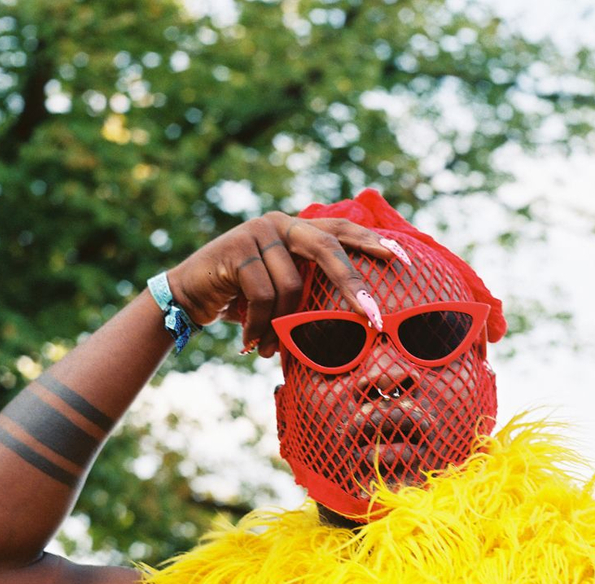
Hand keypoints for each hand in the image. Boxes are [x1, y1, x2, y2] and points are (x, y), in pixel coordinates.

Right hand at [166, 212, 397, 356]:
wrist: (190, 296)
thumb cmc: (243, 301)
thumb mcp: (281, 293)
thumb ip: (309, 290)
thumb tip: (357, 317)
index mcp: (298, 230)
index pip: (342, 230)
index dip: (374, 241)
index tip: (405, 258)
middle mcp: (281, 224)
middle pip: (327, 248)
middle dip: (353, 284)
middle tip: (374, 317)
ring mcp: (257, 232)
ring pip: (291, 285)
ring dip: (283, 326)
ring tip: (269, 349)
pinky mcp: (236, 247)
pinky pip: (263, 296)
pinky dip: (259, 326)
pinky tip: (249, 343)